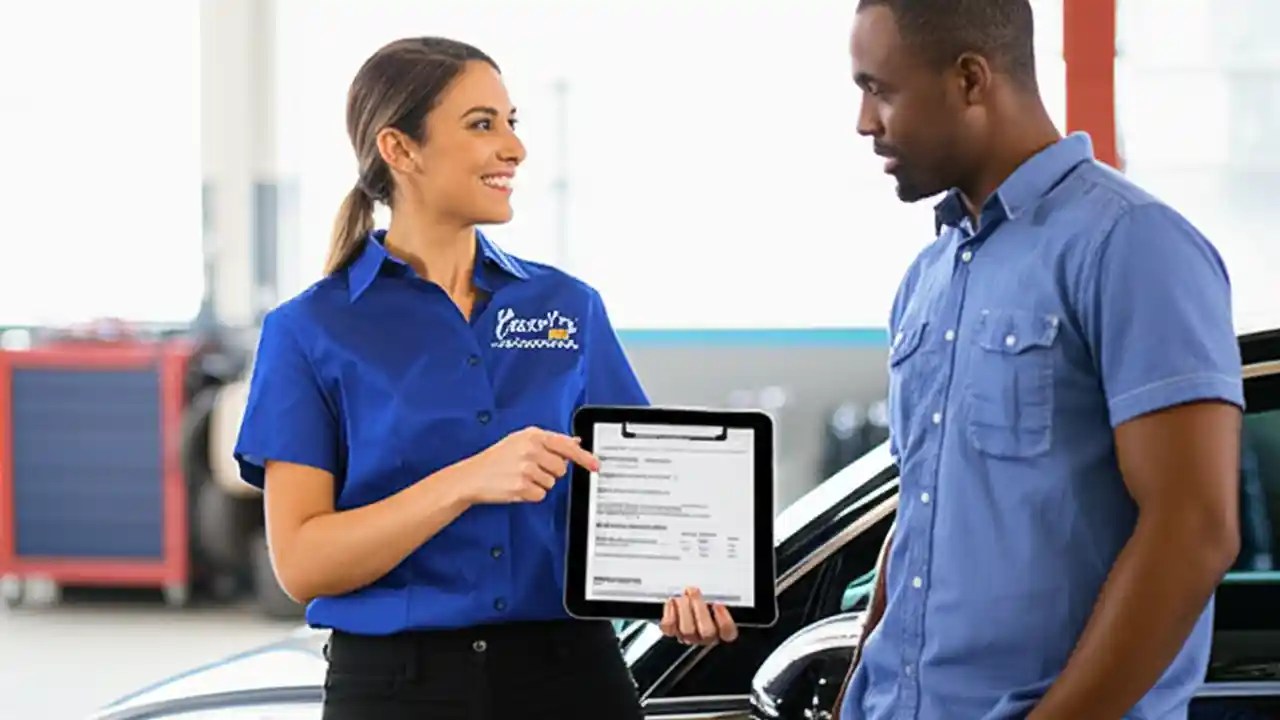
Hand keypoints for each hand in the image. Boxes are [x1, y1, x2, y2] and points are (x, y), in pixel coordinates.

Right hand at [460, 426, 598, 504]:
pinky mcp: (521, 487)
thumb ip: (549, 441)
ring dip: (539, 484)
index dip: (584, 457)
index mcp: (532, 435)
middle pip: (561, 468)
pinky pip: (541, 495)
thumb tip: (575, 441)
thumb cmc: (496, 459)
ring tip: (520, 477)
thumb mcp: (520, 441)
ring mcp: (526, 468)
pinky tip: (517, 487)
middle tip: (531, 469)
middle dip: (551, 472)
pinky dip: (531, 494)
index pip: (565, 445)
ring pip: (552, 483)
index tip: (595, 465)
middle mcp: (530, 450)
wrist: (472, 476)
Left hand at [660, 587, 738, 645]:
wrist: (685, 603)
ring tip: (682, 595)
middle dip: (699, 608)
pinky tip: (672, 601)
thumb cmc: (702, 599)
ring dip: (684, 609)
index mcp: (721, 628)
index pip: (728, 632)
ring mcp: (689, 636)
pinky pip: (670, 627)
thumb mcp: (714, 595)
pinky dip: (670, 613)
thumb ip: (717, 595)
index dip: (724, 619)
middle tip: (693, 591)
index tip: (717, 603)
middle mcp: (705, 637)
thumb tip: (717, 589)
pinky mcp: (673, 631)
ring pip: (687, 630)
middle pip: (707, 631)